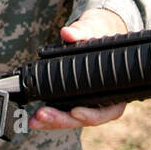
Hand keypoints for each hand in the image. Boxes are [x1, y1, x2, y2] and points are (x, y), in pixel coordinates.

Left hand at [30, 8, 128, 129]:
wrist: (97, 30)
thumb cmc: (101, 31)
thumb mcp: (95, 27)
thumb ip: (82, 31)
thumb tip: (68, 33)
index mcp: (115, 87)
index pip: (108, 111)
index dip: (91, 115)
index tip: (75, 112)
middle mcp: (104, 99)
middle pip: (85, 119)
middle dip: (63, 120)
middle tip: (43, 115)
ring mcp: (88, 100)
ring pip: (73, 119)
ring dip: (53, 122)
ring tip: (35, 120)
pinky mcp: (74, 98)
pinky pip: (65, 112)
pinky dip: (51, 116)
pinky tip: (36, 118)